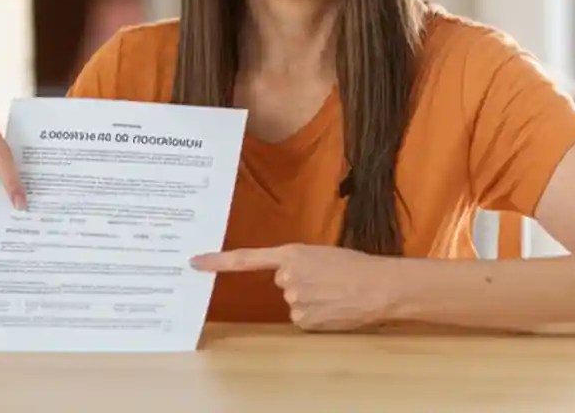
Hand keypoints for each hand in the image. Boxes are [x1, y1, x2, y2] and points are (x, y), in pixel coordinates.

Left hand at [190, 244, 395, 330]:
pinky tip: (335, 308)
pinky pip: (304, 318)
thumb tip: (285, 279)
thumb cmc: (355, 266)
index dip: (217, 261)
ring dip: (311, 298)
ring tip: (336, 293)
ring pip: (294, 301)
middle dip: (300, 281)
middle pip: (282, 282)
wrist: (380, 287)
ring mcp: (294, 301)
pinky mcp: (304, 321)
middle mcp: (287, 277)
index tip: (194, 263)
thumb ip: (297, 263)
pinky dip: (317, 314)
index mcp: (290, 254)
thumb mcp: (320, 255)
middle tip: (327, 279)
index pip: (245, 258)